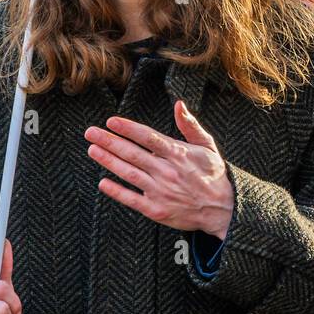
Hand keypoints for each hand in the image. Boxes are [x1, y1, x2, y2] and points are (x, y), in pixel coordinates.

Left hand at [85, 100, 234, 239]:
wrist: (222, 208)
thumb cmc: (213, 174)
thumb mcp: (207, 145)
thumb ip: (190, 125)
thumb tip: (178, 104)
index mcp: (178, 153)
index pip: (147, 137)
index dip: (128, 129)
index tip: (111, 122)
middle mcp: (167, 171)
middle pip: (133, 153)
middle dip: (109, 141)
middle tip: (91, 132)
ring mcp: (160, 191)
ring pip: (129, 173)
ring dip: (108, 161)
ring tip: (92, 149)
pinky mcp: (156, 210)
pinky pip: (131, 199)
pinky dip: (116, 191)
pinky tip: (102, 182)